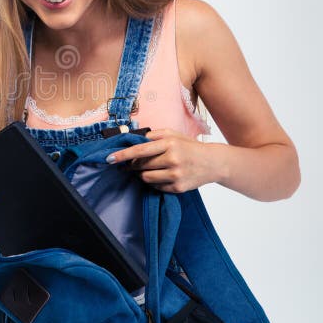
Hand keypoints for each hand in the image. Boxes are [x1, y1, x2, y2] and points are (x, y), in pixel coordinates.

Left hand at [106, 128, 222, 192]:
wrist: (213, 163)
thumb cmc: (190, 146)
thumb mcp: (174, 134)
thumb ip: (154, 135)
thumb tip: (133, 139)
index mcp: (169, 144)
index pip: (140, 150)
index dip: (123, 155)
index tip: (109, 158)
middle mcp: (172, 159)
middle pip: (140, 165)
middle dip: (132, 165)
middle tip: (129, 164)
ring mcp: (175, 175)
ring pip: (146, 178)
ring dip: (141, 174)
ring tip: (145, 169)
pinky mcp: (178, 187)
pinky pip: (156, 187)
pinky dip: (153, 182)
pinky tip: (159, 176)